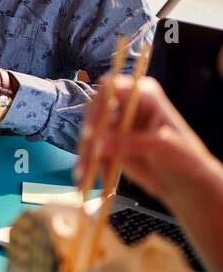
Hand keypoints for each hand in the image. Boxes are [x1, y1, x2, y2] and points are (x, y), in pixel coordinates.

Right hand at [74, 75, 219, 209]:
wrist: (185, 183)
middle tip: (90, 153)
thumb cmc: (184, 158)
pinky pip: (91, 151)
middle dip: (89, 131)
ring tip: (87, 173)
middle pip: (95, 109)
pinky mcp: (109, 144)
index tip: (93, 129)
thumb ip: (132, 142)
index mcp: (143, 96)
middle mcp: (126, 106)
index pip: (113, 88)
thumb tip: (100, 145)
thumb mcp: (163, 147)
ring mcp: (116, 125)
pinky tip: (90, 177)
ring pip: (90, 133)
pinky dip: (89, 164)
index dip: (100, 105)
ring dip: (86, 153)